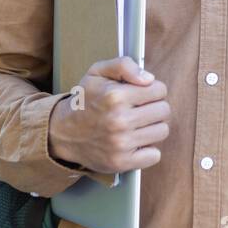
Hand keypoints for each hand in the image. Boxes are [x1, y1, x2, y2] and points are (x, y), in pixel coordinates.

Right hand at [48, 55, 170, 173]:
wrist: (63, 132)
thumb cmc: (84, 101)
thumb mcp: (97, 72)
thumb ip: (124, 65)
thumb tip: (149, 79)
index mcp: (115, 96)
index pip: (160, 90)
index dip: (152, 90)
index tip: (142, 94)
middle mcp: (119, 120)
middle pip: (164, 110)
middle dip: (155, 107)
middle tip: (139, 110)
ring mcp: (120, 143)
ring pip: (162, 131)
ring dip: (152, 127)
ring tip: (137, 125)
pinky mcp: (121, 162)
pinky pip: (154, 155)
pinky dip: (148, 149)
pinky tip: (135, 141)